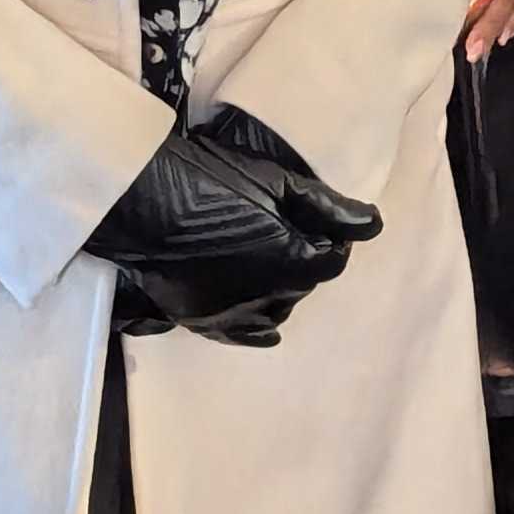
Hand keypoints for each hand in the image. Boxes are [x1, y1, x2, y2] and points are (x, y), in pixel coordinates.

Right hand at [90, 104, 378, 344]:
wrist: (140, 198)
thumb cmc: (209, 180)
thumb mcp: (275, 181)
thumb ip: (328, 208)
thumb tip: (373, 225)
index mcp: (294, 262)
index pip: (333, 258)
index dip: (330, 236)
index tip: (317, 219)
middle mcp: (268, 298)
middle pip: (304, 284)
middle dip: (304, 259)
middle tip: (287, 230)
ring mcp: (232, 312)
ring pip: (276, 310)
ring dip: (282, 290)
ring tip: (269, 262)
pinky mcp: (201, 317)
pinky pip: (240, 333)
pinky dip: (256, 329)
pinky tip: (267, 329)